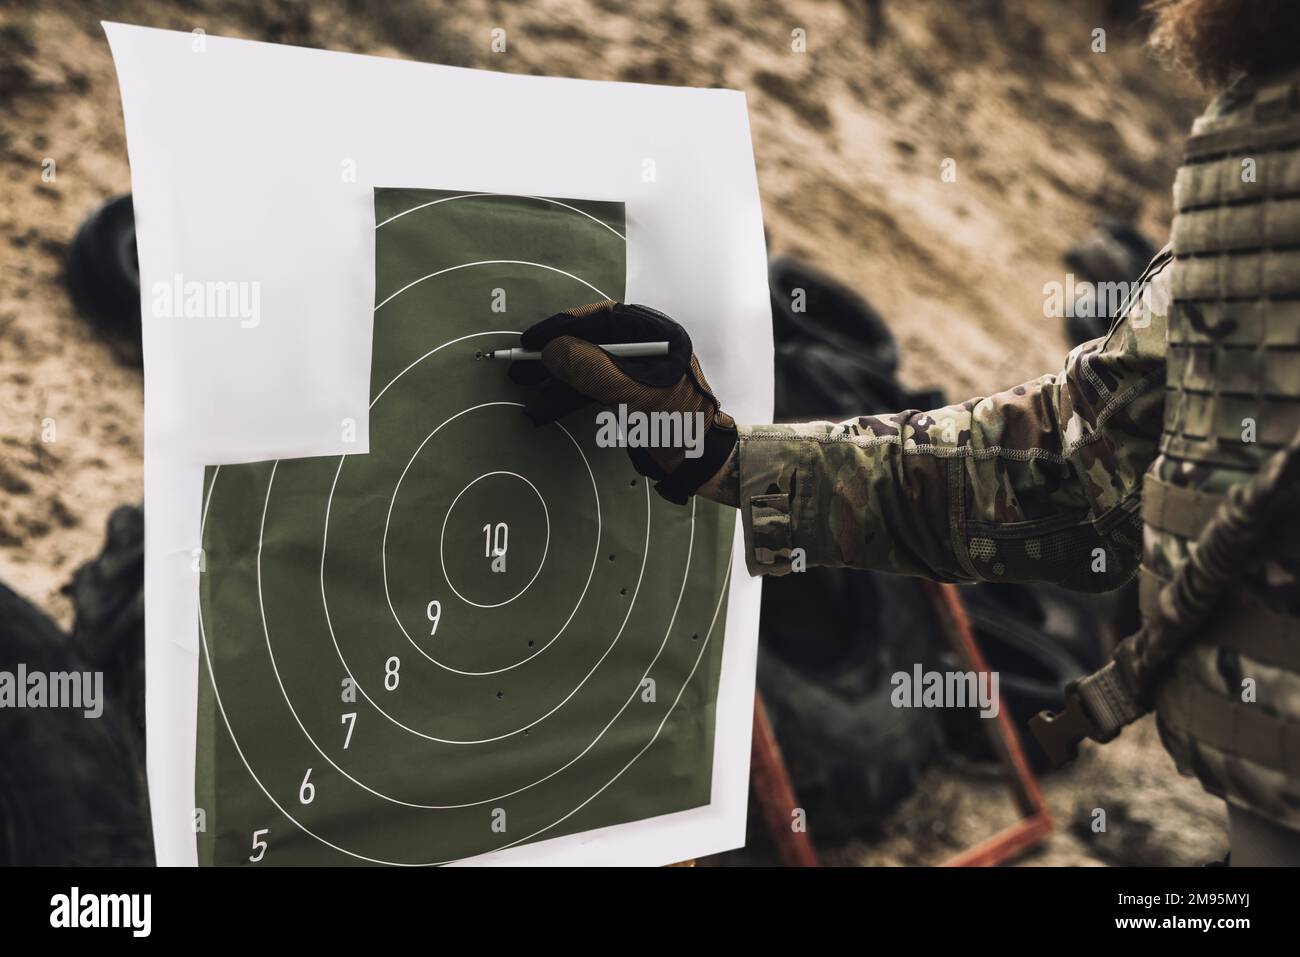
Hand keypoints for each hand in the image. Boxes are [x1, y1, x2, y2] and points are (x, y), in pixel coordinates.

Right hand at [509, 300, 737, 503]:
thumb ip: (592, 369)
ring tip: (527, 397)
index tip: (533, 339)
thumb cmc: (679, 423)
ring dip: (558, 384)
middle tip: (520, 369)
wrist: (701, 463)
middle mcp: (646, 346)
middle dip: (555, 359)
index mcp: (657, 333)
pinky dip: (570, 399)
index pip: (603, 318)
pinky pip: (593, 390)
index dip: (564, 326)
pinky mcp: (629, 395)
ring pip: (588, 370)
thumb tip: (552, 349)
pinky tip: (545, 409)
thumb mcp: (634, 393)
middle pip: (591, 343)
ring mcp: (636, 371)